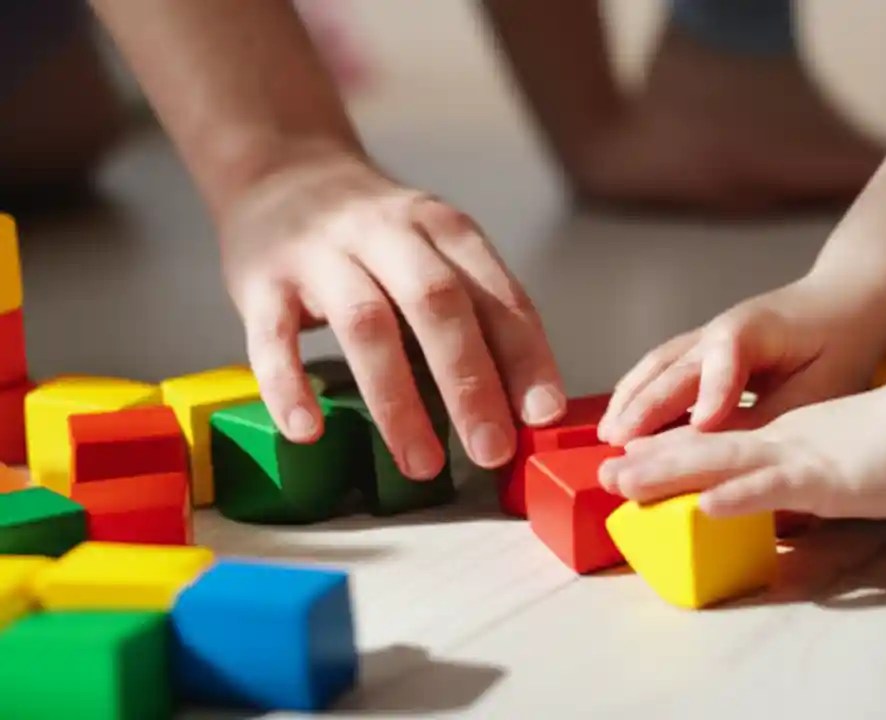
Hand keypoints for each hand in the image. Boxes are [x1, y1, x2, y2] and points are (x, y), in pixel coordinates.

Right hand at [219, 150, 565, 476]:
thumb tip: (528, 403)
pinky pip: (274, 336)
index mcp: (445, 230)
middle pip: (437, 305)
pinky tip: (309, 431)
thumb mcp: (436, 251)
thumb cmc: (376, 236)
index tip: (543, 415)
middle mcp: (388, 233)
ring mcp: (321, 253)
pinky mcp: (262, 278)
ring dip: (397, 400)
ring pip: (366, 323)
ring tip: (422, 464)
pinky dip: (290, 385)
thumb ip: (477, 312)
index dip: (526, 357)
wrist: (282, 171)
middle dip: (470, 383)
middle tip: (491, 451)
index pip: (497, 295)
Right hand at [597, 277, 885, 445]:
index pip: (727, 358)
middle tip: (620, 444)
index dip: (713, 392)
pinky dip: (637, 394)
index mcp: (755, 332)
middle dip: (646, 406)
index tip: (701, 427)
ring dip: (630, 400)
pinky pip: (659, 370)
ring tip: (608, 436)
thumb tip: (737, 449)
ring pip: (657, 366)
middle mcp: (719, 330)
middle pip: (675, 366)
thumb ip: (776, 415)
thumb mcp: (822, 387)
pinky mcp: (698, 349)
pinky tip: (621, 419)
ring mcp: (703, 336)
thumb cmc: (837, 345)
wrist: (841, 301)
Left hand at [599, 377, 885, 518]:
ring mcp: (799, 455)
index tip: (633, 462)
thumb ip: (809, 474)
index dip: (673, 453)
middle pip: (704, 449)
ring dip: (670, 472)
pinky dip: (737, 495)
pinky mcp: (825, 476)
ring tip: (625, 482)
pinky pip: (774, 485)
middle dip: (651, 463)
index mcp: (785, 437)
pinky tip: (705, 503)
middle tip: (605, 473)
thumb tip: (784, 496)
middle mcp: (781, 440)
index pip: (719, 444)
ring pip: (722, 461)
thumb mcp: (841, 458)